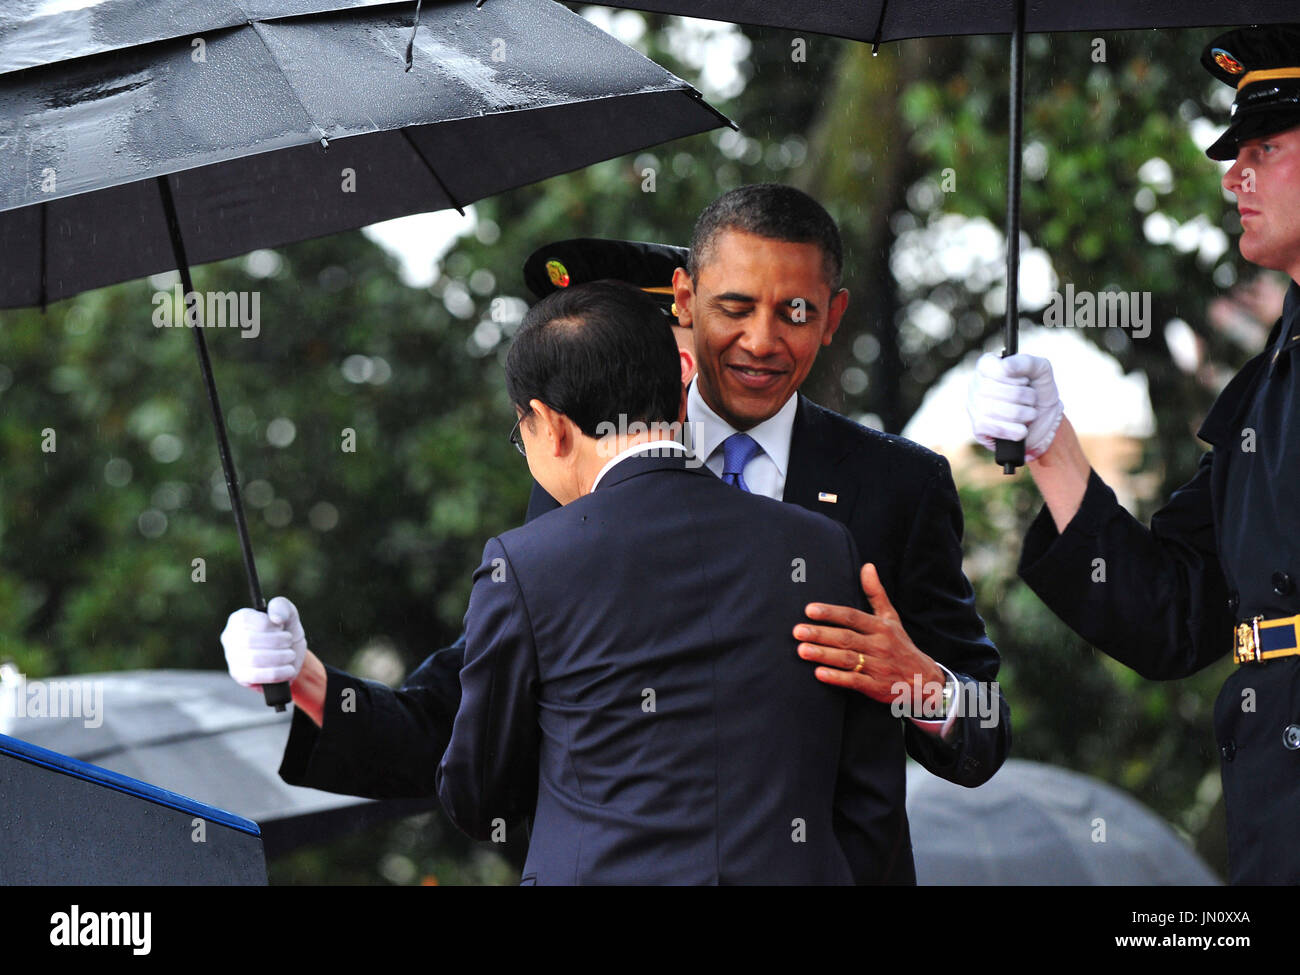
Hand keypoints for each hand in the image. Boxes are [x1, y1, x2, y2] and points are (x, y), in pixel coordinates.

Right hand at [222, 596, 308, 688]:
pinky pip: (255, 676)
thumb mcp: (288, 613)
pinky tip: (288, 669)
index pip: (246, 620)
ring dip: (279, 657)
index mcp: (238, 619)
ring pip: (253, 660)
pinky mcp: (240, 676)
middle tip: (289, 642)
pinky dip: (277, 673)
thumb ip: (282, 607)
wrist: (291, 654)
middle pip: (249, 640)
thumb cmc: (285, 630)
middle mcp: (230, 638)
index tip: (281, 627)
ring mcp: (232, 658)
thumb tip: (276, 618)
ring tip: (290, 655)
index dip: (269, 625)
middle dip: (277, 642)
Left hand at [795, 564, 946, 705]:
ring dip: (824, 654)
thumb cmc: (901, 646)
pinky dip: (837, 678)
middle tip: (797, 631)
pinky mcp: (877, 687)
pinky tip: (819, 674)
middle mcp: (880, 645)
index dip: (831, 613)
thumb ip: (876, 593)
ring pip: (848, 659)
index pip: (853, 616)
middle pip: (846, 637)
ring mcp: (879, 667)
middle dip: (821, 634)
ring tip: (802, 650)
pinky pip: (855, 681)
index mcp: (881, 627)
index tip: (809, 610)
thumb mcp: (891, 618)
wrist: (925, 681)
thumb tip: (867, 566)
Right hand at [968, 352, 1063, 460]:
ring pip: (996, 410)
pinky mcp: (978, 428)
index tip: (1025, 381)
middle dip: (1024, 397)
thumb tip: (1006, 365)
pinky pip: (995, 428)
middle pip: (996, 390)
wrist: (1045, 421)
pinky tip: (1021, 428)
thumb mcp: (1041, 371)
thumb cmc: (1040, 392)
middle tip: (1032, 399)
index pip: (990, 366)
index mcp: (987, 366)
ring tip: (1029, 414)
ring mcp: (974, 407)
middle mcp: (976, 385)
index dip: (1013, 376)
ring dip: (1023, 414)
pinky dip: (1015, 430)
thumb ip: (1026, 362)